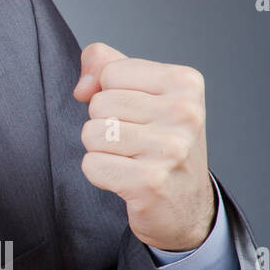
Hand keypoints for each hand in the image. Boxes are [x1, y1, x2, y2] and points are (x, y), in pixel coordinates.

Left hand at [73, 42, 215, 251]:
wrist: (187, 205)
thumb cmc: (160, 141)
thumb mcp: (142, 91)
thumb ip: (104, 64)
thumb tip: (82, 87)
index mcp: (186, 83)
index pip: (110, 71)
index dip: (111, 93)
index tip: (139, 114)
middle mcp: (184, 113)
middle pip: (99, 103)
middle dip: (104, 123)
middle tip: (135, 141)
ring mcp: (170, 149)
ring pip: (91, 133)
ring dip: (100, 150)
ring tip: (130, 159)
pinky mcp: (149, 182)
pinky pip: (91, 165)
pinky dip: (99, 174)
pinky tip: (126, 179)